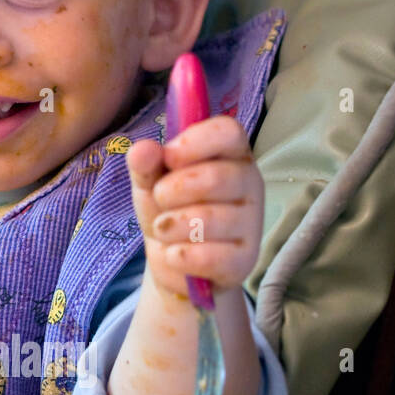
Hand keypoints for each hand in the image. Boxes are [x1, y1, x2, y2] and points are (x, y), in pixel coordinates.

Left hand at [126, 114, 262, 299]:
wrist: (174, 262)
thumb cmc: (168, 210)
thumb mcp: (150, 182)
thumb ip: (145, 164)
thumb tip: (143, 149)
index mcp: (230, 155)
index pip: (229, 132)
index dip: (195, 141)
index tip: (169, 157)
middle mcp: (249, 185)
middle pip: (218, 177)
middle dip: (172, 190)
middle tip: (160, 198)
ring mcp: (251, 224)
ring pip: (209, 219)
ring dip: (170, 226)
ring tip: (164, 229)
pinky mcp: (245, 261)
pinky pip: (209, 256)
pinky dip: (179, 256)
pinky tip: (176, 254)